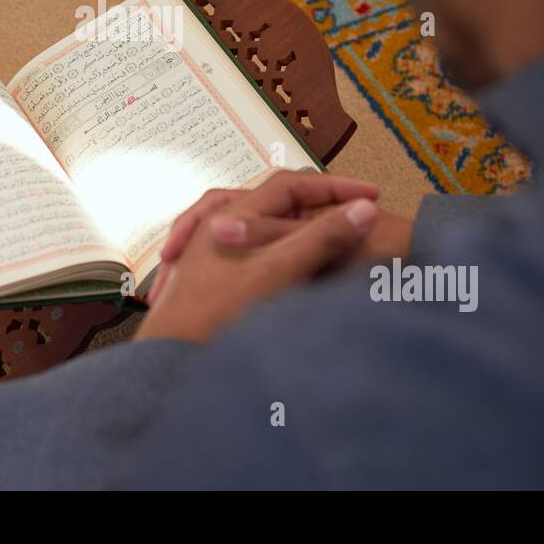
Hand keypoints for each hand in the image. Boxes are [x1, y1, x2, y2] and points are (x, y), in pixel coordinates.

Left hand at [136, 172, 381, 343]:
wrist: (172, 358)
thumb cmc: (218, 315)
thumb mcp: (280, 271)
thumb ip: (322, 237)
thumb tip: (365, 209)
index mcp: (233, 215)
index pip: (290, 185)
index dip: (335, 188)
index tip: (372, 197)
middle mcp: (216, 226)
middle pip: (270, 198)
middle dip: (311, 197)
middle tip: (346, 205)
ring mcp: (210, 251)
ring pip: (253, 221)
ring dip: (288, 220)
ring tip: (319, 227)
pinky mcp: (208, 278)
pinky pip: (245, 249)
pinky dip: (270, 245)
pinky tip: (284, 264)